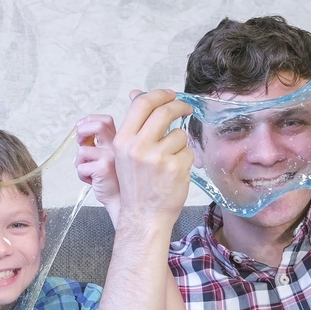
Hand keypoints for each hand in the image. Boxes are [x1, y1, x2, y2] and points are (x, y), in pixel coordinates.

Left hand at [75, 114, 121, 223]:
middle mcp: (117, 146)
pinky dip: (82, 176)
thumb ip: (100, 145)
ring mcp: (110, 156)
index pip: (105, 120)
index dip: (89, 120)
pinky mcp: (103, 168)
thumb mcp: (109, 158)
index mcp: (118, 142)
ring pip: (82, 151)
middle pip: (97, 126)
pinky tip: (92, 181)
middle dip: (81, 132)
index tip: (81, 128)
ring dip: (80, 163)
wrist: (121, 201)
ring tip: (90, 173)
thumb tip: (81, 136)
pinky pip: (81, 167)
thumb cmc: (113, 181)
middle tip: (80, 143)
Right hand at [111, 89, 193, 227]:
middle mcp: (137, 147)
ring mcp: (157, 158)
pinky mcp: (175, 167)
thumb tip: (136, 94)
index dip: (159, 94)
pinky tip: (175, 172)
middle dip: (179, 106)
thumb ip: (134, 125)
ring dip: (180, 144)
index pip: (142, 104)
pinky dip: (185, 160)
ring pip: (179, 134)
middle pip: (164, 112)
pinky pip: (188, 152)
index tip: (170, 95)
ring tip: (170, 160)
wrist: (143, 216)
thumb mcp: (125, 154)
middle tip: (186, 109)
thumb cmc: (136, 186)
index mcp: (122, 141)